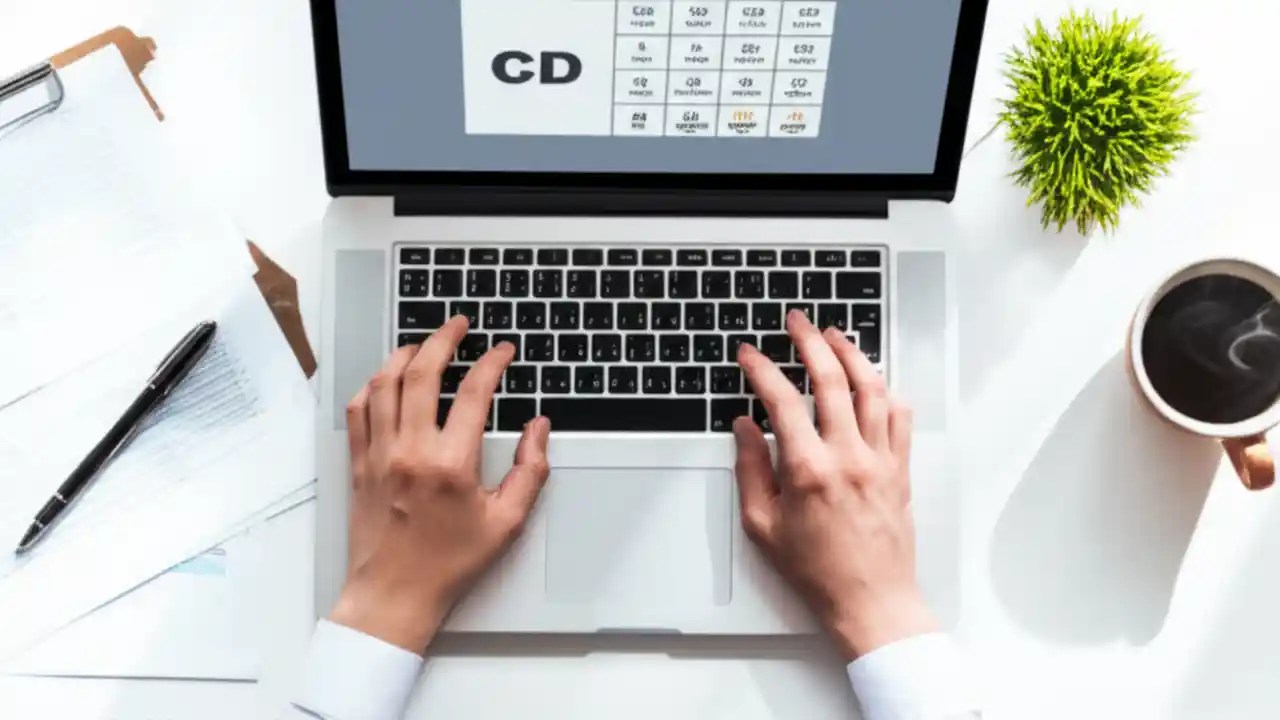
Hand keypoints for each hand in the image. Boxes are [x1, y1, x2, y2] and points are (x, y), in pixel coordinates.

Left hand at [331, 316, 550, 653]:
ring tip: (424, 343)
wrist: (394, 594)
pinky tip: (386, 379)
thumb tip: (538, 429)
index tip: (503, 351)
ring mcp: (379, 454)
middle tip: (460, 325)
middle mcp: (411, 451)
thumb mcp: (507, 522)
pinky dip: (372, 385)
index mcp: (451, 464)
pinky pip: (358, 410)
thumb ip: (530, 470)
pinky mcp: (360, 464)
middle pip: (422, 372)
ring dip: (405, 354)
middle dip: (444, 339)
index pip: (473, 393)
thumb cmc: (448, 564)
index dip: (492, 363)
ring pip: (384, 383)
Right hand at [734, 310, 935, 660]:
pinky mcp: (901, 470)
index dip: (761, 369)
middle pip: (831, 380)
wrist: (871, 601)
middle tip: (797, 322)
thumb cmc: (817, 571)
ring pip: (871, 389)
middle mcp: (848, 457)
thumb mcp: (763, 525)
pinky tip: (874, 381)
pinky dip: (886, 391)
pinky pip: (899, 417)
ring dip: (853, 355)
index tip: (750, 354)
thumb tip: (744, 428)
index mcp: (808, 471)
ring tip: (836, 335)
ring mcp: (880, 460)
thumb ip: (750, 470)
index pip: (781, 401)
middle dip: (810, 342)